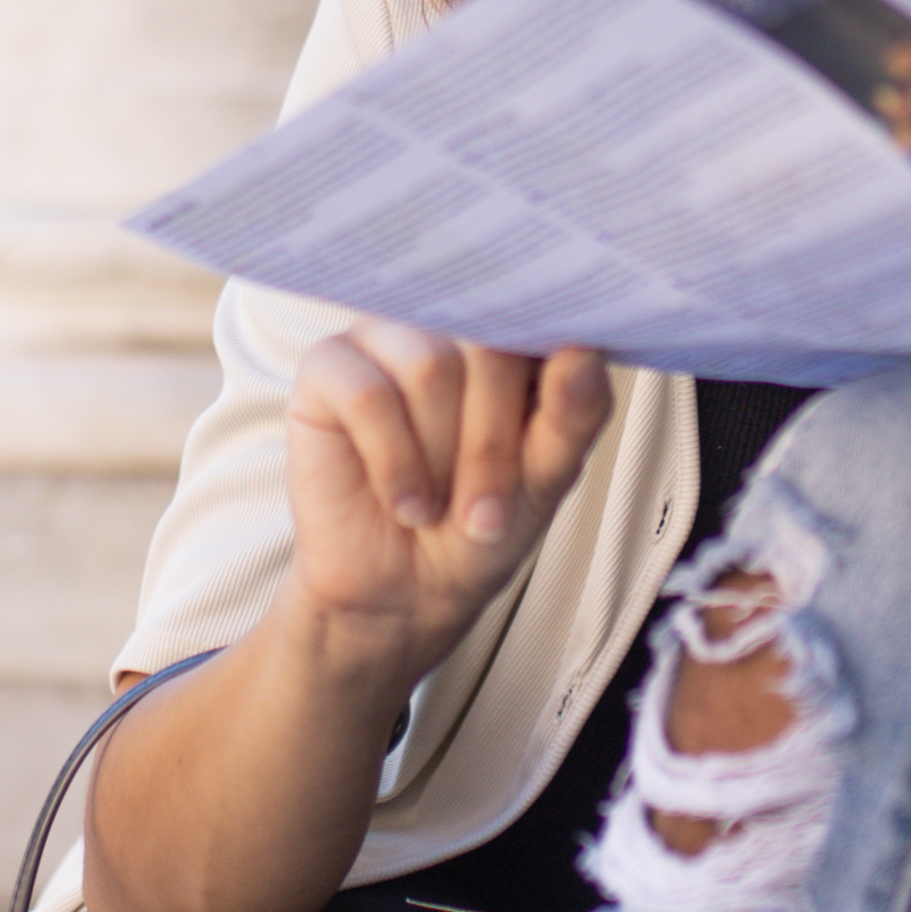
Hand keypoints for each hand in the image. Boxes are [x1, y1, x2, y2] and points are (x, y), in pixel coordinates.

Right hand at [281, 323, 613, 677]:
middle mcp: (446, 323)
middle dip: (493, 442)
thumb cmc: (478, 524)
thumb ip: (573, 415)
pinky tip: (404, 502)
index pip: (540, 322)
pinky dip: (393, 462)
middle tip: (488, 512)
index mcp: (508, 334)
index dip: (550, 383)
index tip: (546, 443)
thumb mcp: (545, 478)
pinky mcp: (327, 369)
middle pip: (486, 345)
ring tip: (436, 506)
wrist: (404, 589)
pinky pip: (367, 394)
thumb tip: (583, 352)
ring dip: (440, 457)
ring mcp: (384, 337)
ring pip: (429, 367)